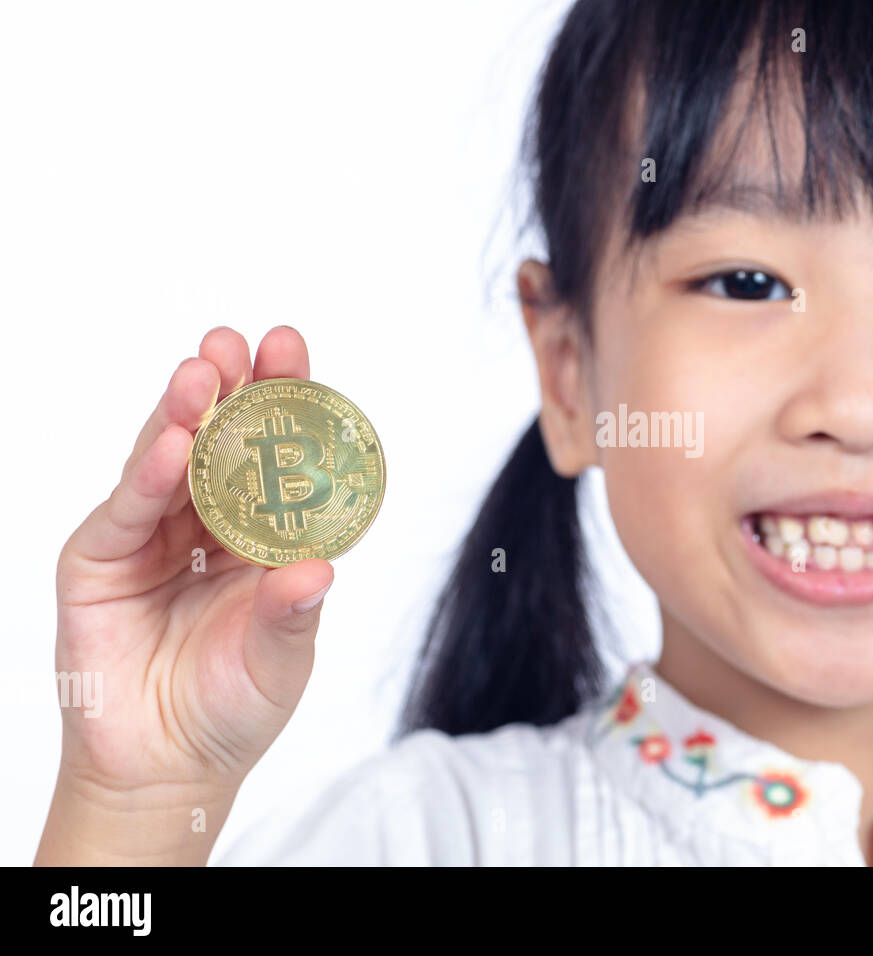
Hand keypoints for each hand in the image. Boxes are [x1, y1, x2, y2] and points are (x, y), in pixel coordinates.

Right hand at [36, 326, 333, 863]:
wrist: (167, 766)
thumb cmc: (234, 705)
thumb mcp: (280, 657)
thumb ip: (292, 613)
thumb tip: (317, 570)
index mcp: (259, 534)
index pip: (273, 457)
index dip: (285, 406)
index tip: (294, 352)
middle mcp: (205, 523)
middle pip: (219, 442)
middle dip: (234, 387)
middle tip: (248, 340)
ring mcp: (151, 536)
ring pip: (168, 460)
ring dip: (185, 413)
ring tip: (205, 369)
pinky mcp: (101, 561)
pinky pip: (127, 511)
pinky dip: (146, 477)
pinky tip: (169, 442)